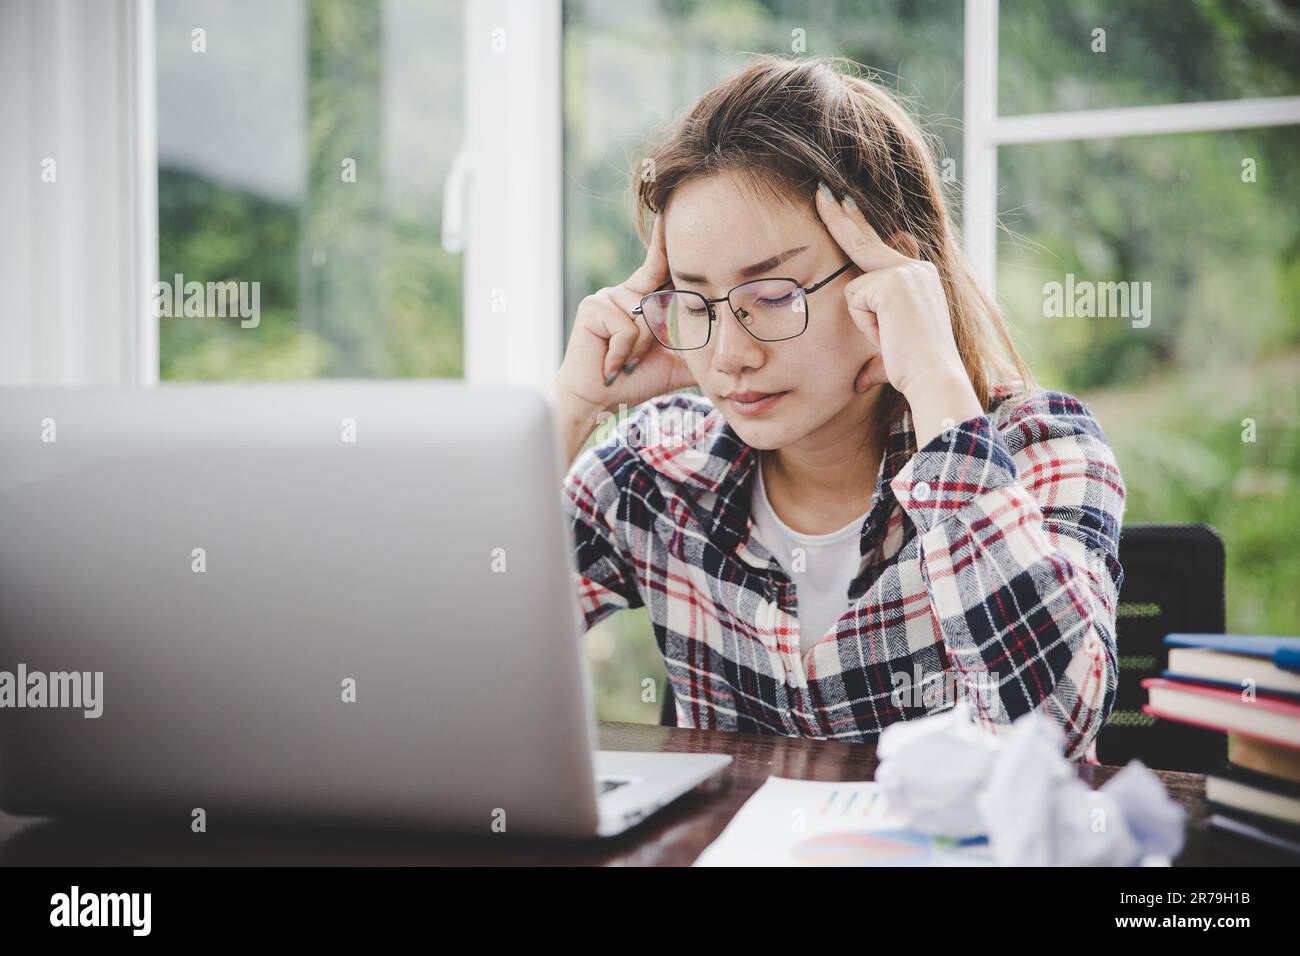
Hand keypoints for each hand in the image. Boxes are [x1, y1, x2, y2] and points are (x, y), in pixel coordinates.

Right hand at [551, 213, 696, 419]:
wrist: (595, 400)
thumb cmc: (632, 382)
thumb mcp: (674, 365)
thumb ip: (699, 353)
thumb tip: (735, 355)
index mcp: (642, 298)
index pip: (662, 266)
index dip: (670, 241)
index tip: (675, 210)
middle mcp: (624, 292)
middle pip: (660, 300)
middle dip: (655, 335)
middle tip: (635, 361)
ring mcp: (606, 297)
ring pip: (644, 319)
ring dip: (638, 350)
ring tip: (621, 363)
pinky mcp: (592, 308)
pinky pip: (626, 329)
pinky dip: (622, 353)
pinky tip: (609, 363)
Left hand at [814, 184, 968, 398]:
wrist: (933, 376)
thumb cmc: (913, 371)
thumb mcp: (890, 352)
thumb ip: (873, 353)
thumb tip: (856, 381)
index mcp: (917, 277)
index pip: (877, 247)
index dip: (855, 225)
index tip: (842, 202)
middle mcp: (914, 268)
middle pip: (863, 239)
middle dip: (838, 215)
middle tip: (819, 191)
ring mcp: (905, 272)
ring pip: (855, 290)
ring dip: (865, 321)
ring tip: (889, 338)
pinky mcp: (892, 282)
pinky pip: (855, 301)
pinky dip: (865, 324)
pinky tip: (887, 333)